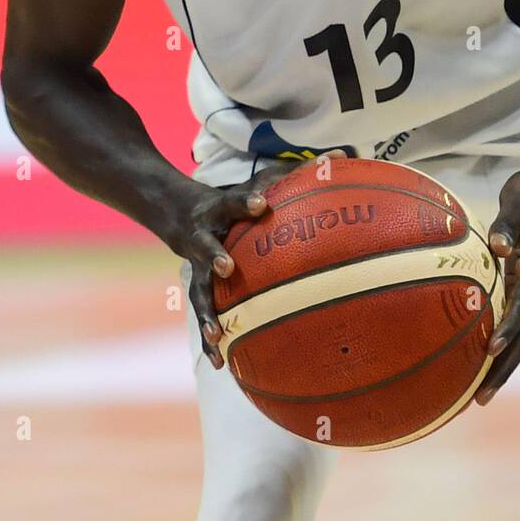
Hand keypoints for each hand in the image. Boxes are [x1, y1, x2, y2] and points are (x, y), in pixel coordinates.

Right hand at [168, 151, 345, 368]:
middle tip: (228, 269)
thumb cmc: (235, 199)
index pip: (236, 201)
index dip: (248, 202)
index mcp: (223, 209)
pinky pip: (203, 316)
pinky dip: (210, 342)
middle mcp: (206, 236)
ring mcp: (197, 266)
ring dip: (206, 313)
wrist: (176, 211)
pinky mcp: (197, 288)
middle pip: (207, 245)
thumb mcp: (261, 180)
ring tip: (218, 336)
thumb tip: (343, 156)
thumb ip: (298, 172)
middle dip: (215, 257)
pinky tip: (222, 365)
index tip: (263, 205)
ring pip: (198, 291)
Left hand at [475, 166, 519, 405]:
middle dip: (505, 368)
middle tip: (480, 398)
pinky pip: (515, 322)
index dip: (509, 328)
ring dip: (504, 365)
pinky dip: (502, 343)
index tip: (491, 350)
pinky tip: (479, 359)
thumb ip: (507, 223)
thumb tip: (498, 246)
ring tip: (479, 395)